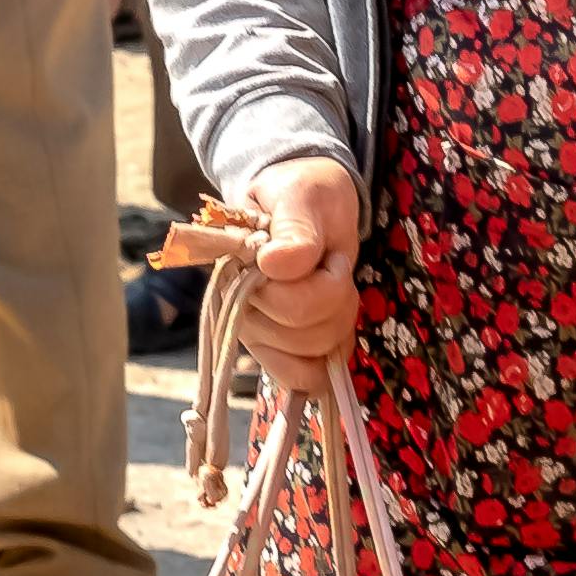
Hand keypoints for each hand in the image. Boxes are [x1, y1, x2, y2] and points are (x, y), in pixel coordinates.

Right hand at [233, 153, 366, 368]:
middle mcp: (236, 306)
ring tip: (330, 285)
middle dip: (337, 300)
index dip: (328, 280)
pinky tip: (332, 328)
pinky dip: (327, 359)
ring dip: (338, 321)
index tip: (327, 252)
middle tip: (332, 266)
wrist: (307, 202)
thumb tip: (274, 264)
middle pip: (306, 334)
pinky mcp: (271, 350)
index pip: (290, 304)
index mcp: (236, 268)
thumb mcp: (305, 197)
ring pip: (313, 355)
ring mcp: (254, 331)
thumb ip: (295, 228)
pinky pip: (301, 378)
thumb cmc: (306, 197)